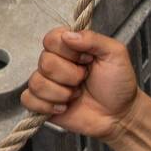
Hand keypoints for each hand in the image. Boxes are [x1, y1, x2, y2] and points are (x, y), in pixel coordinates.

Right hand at [21, 28, 139, 141]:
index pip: (50, 39)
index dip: (69, 52)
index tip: (88, 60)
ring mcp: (47, 83)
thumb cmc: (119, 85)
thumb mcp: (115, 54)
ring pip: (37, 82)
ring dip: (62, 93)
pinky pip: (29, 100)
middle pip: (44, 62)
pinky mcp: (42, 103)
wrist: (121, 115)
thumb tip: (68, 35)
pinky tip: (64, 108)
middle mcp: (55, 63)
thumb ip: (94, 38)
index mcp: (68, 47)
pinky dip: (47, 106)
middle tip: (84, 80)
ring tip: (77, 95)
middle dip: (70, 75)